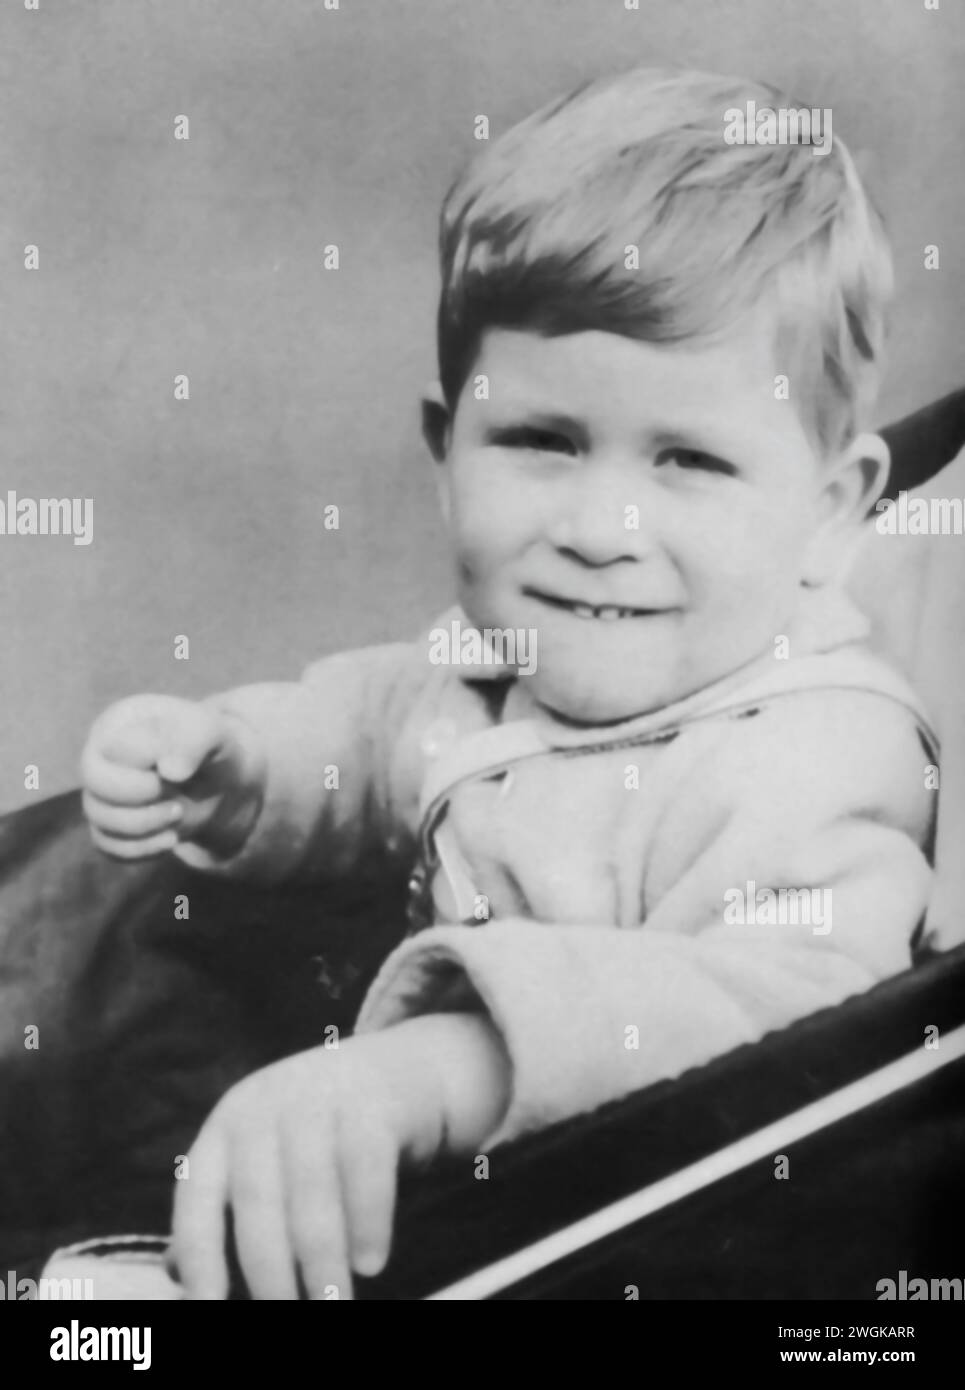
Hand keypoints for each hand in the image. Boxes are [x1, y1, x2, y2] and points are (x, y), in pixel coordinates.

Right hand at [80, 693, 263, 859]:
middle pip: (95, 781)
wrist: (220, 780)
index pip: (115, 746)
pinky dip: (140, 848)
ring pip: (98, 817)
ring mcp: (101, 792)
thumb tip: (170, 771)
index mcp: (119, 722)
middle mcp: (101, 755)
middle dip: (140, 795)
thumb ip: (192, 741)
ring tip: (179, 813)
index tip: (183, 768)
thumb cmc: (210, 747)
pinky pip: (106, 845)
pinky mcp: (109, 825)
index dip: (150, 763)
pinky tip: (170, 839)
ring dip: (144, 824)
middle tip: (176, 795)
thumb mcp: (211, 733)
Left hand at [170, 1014, 512, 1299]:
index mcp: (226, 1128)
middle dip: (271, 1272)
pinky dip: (368, 1222)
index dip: (199, 1256)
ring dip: (322, 1259)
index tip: (208, 1308)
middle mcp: (264, 1106)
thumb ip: (229, 1209)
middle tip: (290, 1317)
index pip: (198, 1198)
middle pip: (258, 1202)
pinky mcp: (371, 1100)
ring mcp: (318, 1096)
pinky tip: (370, 1264)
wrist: (404, 1069)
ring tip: (334, 1302)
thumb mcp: (270, 1159)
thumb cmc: (325, 1135)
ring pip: (312, 1192)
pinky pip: (365, 1169)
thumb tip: (178, 1274)